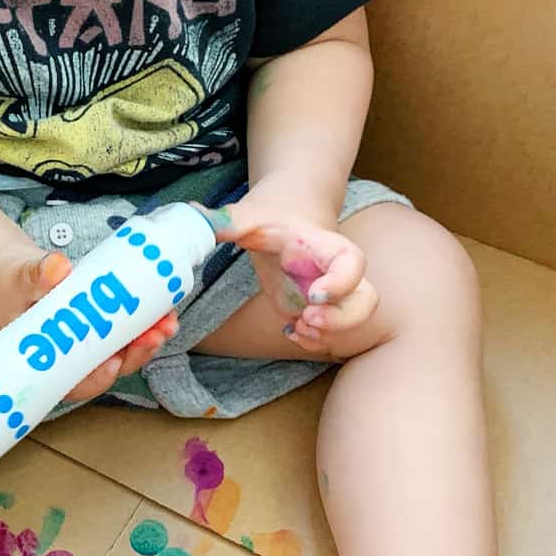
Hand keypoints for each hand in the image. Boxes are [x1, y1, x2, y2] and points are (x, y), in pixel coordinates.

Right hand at [0, 242, 177, 401]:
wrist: (2, 271)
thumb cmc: (2, 283)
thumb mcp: (17, 278)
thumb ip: (36, 274)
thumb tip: (58, 267)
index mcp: (44, 362)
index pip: (74, 383)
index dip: (97, 379)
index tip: (114, 363)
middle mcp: (68, 358)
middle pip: (107, 368)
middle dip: (136, 353)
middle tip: (157, 333)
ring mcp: (84, 342)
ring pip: (120, 350)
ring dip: (147, 338)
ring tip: (168, 320)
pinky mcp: (94, 324)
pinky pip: (121, 329)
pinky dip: (142, 322)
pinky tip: (161, 310)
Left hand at [204, 197, 377, 354]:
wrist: (281, 214)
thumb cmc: (267, 213)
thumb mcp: (244, 215)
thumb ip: (223, 221)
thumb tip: (189, 216)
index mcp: (323, 244)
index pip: (352, 262)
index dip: (342, 283)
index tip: (312, 295)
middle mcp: (335, 271)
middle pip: (366, 300)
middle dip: (342, 319)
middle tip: (305, 318)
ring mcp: (330, 293)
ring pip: (355, 321)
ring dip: (330, 335)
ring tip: (297, 329)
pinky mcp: (316, 309)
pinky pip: (332, 333)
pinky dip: (317, 342)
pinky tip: (290, 332)